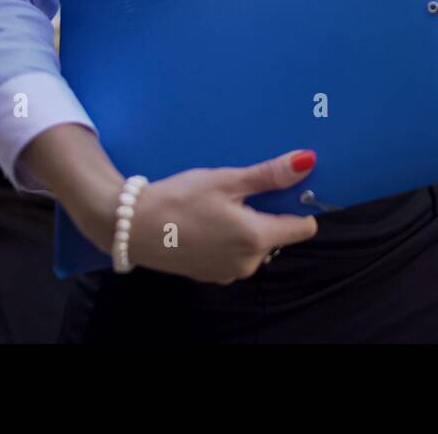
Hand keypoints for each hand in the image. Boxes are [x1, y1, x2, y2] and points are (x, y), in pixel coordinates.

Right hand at [21, 126, 318, 283]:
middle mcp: (248, 262)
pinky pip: (234, 254)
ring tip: (219, 205)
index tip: (283, 189)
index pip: (304, 227)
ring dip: (247, 226)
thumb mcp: (226, 181)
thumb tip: (308, 162)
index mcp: (257, 239)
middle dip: (267, 214)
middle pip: (278, 235)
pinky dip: (228, 238)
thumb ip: (269, 176)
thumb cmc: (179, 200)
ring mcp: (229, 272)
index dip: (298, 206)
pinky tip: (206, 222)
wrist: (130, 227)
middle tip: (239, 192)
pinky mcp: (211, 275)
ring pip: (255, 245)